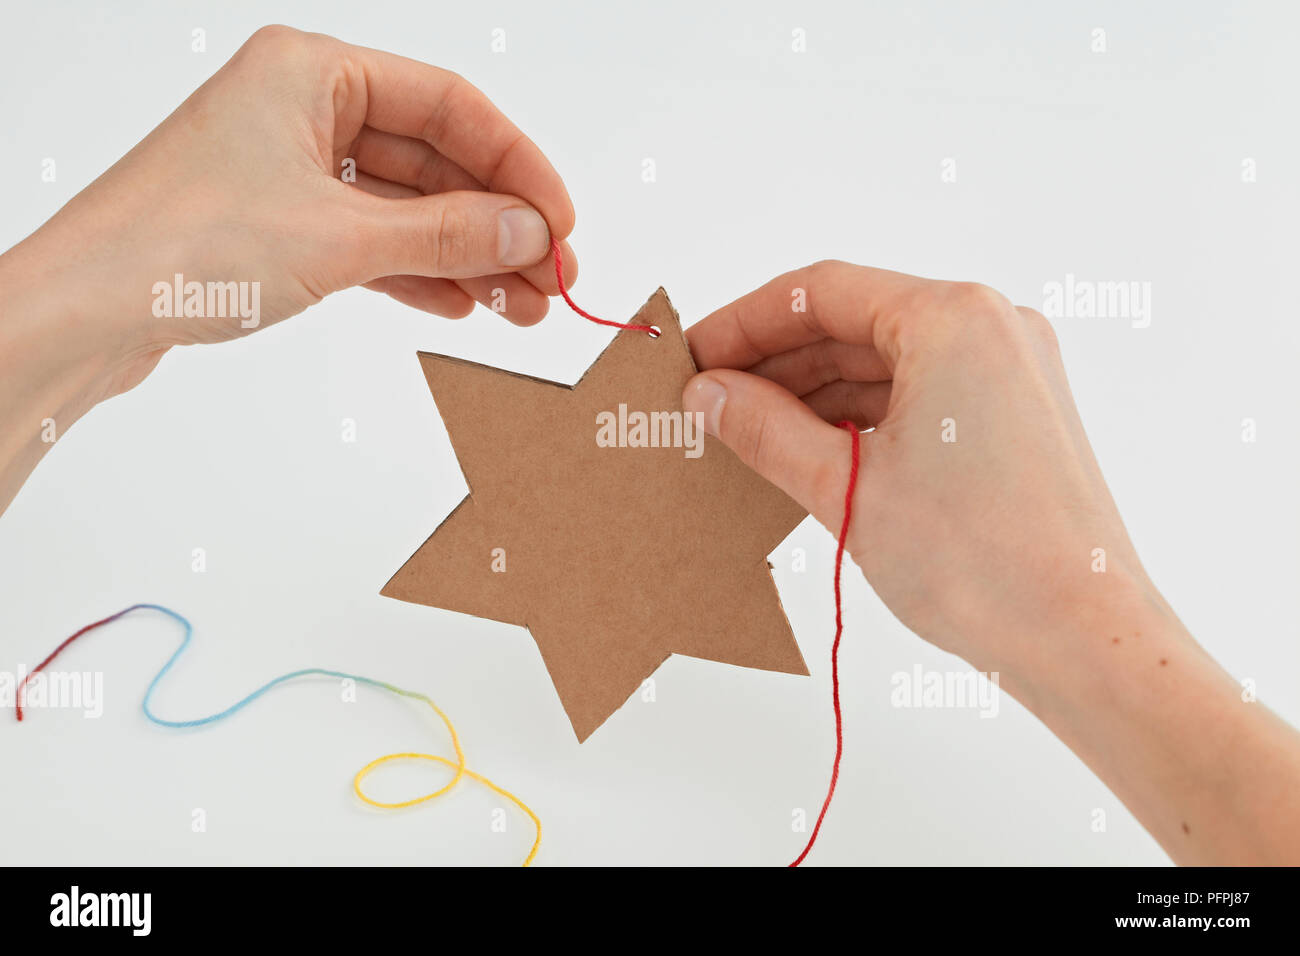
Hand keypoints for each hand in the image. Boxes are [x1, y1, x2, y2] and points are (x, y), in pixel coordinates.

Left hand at [0, 25, 574, 512]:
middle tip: (553, 283)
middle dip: (496, 226)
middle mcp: (302, 107)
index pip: (449, 106)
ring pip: (405, 207)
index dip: (517, 166)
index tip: (562, 225)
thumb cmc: (183, 247)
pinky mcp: (276, 223)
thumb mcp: (340, 238)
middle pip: (433, 159)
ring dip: (465, 258)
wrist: (85, 314)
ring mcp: (288, 167)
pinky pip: (370, 239)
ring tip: (520, 310)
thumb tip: (532, 234)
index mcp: (313, 70)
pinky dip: (416, 273)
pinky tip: (461, 306)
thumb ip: (447, 233)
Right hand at [683, 260, 1144, 676]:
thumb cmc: (981, 563)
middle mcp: (991, 328)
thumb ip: (765, 428)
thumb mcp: (845, 488)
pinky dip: (860, 416)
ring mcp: (1011, 372)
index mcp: (955, 320)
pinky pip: (919, 394)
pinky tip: (808, 449)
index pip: (822, 292)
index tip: (692, 357)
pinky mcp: (1016, 416)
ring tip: (747, 433)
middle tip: (708, 402)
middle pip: (854, 322)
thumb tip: (708, 395)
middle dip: (775, 362)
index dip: (744, 324)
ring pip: (885, 362)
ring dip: (813, 392)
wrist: (1085, 639)